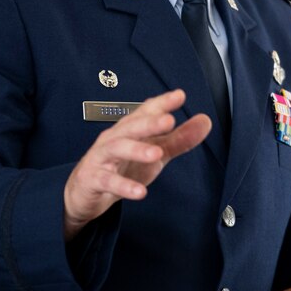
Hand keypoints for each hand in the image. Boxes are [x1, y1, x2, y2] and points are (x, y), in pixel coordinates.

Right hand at [63, 89, 209, 239]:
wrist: (84, 194)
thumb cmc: (121, 167)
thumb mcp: (155, 154)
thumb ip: (179, 139)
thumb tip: (205, 121)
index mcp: (130, 129)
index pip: (145, 112)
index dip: (161, 103)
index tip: (180, 96)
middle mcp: (114, 138)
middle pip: (131, 126)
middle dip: (149, 122)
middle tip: (169, 121)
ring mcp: (101, 157)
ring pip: (117, 148)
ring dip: (136, 149)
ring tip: (156, 154)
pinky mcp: (92, 179)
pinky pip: (108, 181)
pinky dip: (123, 186)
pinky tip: (140, 191)